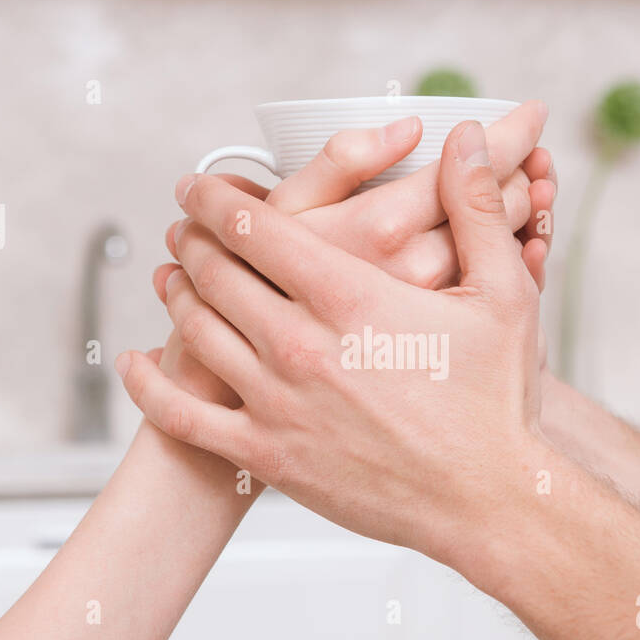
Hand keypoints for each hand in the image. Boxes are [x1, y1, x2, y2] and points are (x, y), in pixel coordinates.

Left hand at [116, 120, 544, 569]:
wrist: (487, 501)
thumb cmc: (496, 402)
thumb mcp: (503, 294)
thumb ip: (476, 209)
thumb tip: (467, 138)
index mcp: (350, 296)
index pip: (254, 228)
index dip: (214, 198)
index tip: (196, 186)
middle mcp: (301, 344)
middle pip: (216, 273)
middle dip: (191, 241)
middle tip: (182, 227)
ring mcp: (277, 402)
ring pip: (198, 332)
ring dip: (175, 296)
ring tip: (169, 276)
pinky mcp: (268, 455)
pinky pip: (183, 418)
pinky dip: (149, 386)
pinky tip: (136, 364)